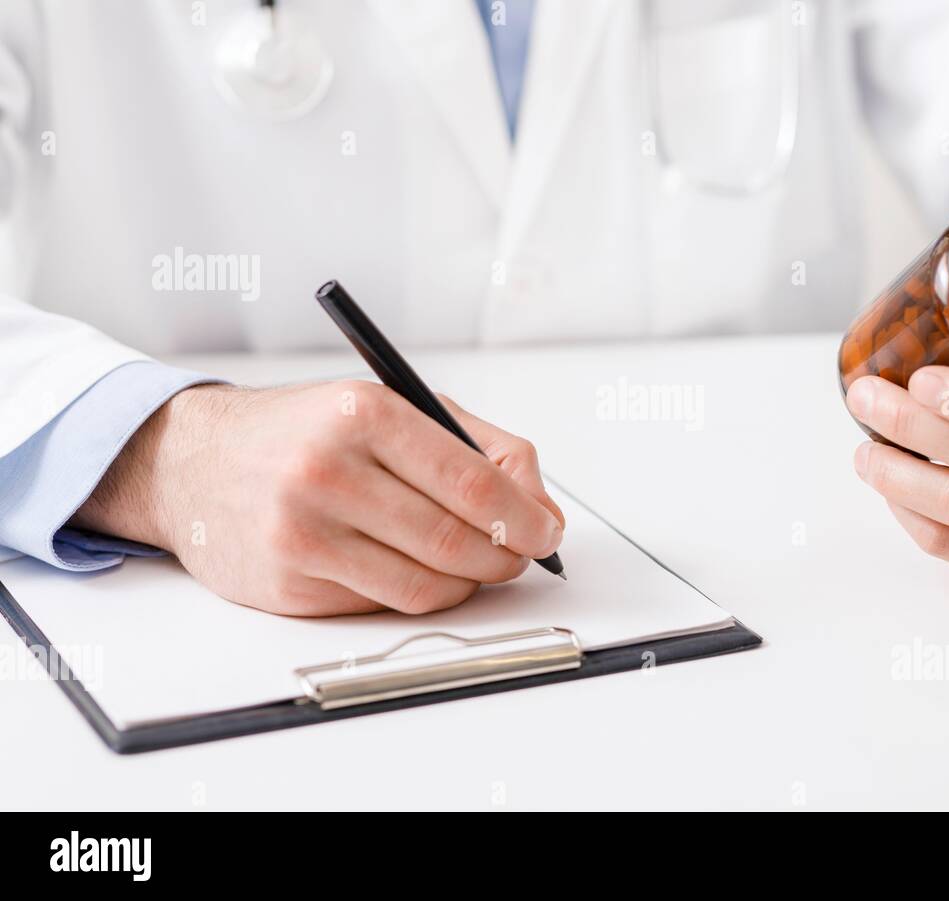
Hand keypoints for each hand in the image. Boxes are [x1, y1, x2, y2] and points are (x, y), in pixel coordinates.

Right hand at [71, 381, 565, 615]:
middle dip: (505, 557)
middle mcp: (327, 471)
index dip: (525, 519)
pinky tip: (411, 569)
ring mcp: (301, 532)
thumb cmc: (308, 431)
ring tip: (472, 564)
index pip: (472, 485)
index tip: (547, 532)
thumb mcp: (390, 407)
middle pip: (455, 541)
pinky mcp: (286, 583)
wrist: (194, 461)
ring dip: (467, 583)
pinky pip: (382, 605)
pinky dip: (414, 594)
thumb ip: (478, 447)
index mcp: (362, 413)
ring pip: (425, 586)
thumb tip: (543, 510)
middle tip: (519, 554)